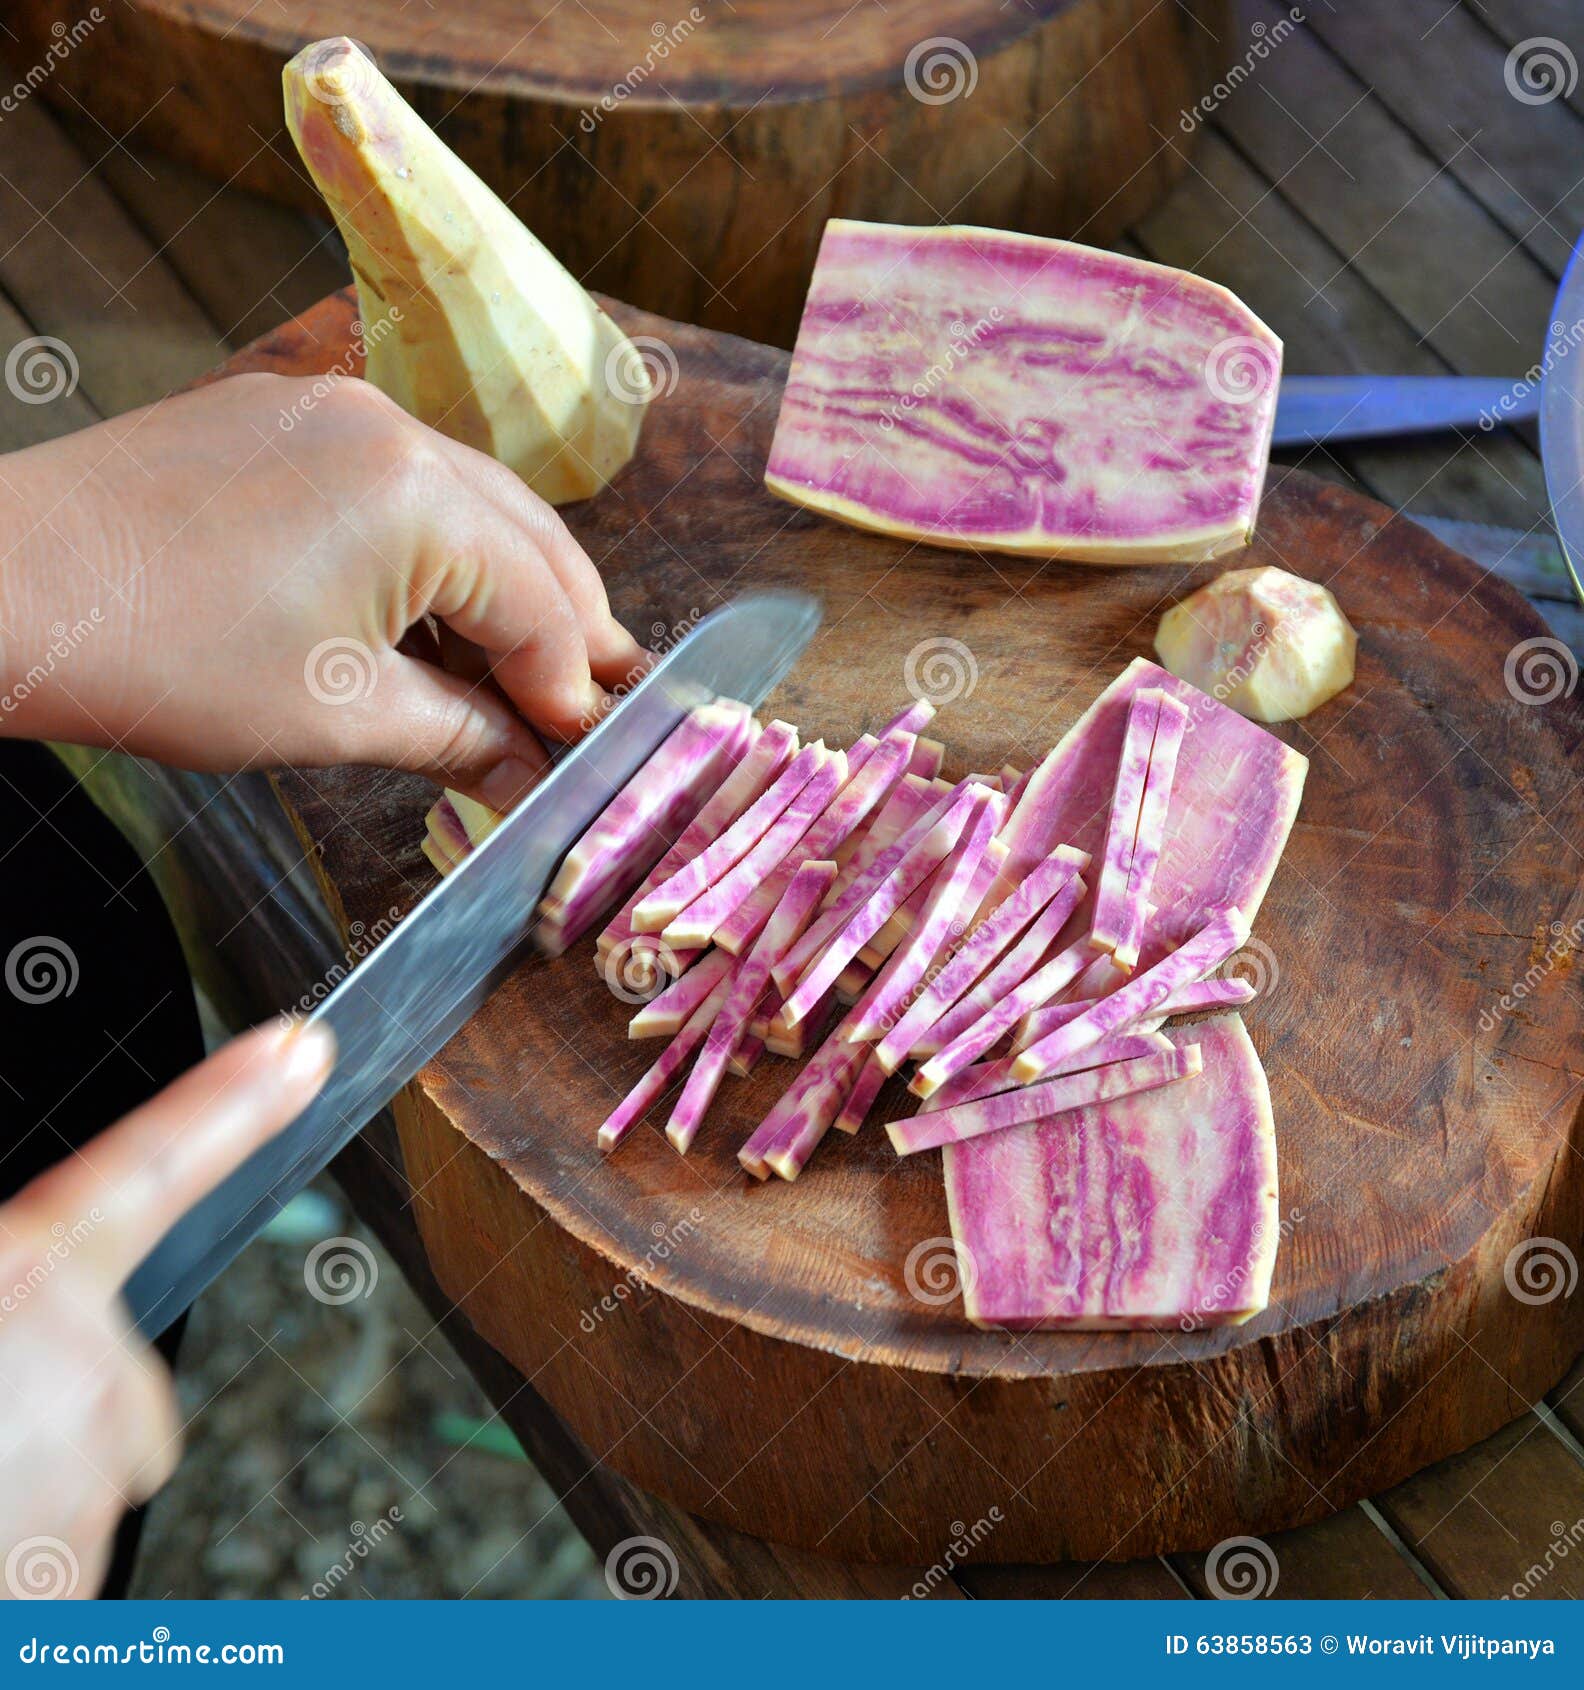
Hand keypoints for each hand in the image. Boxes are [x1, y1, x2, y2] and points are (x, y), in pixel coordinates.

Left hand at [0, 375, 650, 807]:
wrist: (2, 586)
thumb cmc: (160, 655)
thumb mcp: (336, 715)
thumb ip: (459, 737)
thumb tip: (527, 769)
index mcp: (416, 495)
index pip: (542, 601)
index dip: (571, 685)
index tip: (581, 747)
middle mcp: (389, 427)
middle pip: (528, 537)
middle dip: (562, 627)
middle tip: (586, 703)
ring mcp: (333, 410)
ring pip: (470, 504)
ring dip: (503, 588)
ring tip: (513, 672)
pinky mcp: (284, 417)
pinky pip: (400, 482)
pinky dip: (435, 551)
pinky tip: (432, 614)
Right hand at [0, 1020, 333, 1597]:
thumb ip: (16, 1262)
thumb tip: (27, 1266)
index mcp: (27, 1273)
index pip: (153, 1161)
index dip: (232, 1102)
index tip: (299, 1052)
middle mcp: (82, 1362)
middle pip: (117, 1366)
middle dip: (53, 1389)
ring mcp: (89, 1473)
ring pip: (87, 1463)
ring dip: (24, 1475)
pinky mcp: (80, 1568)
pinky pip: (68, 1547)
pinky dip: (21, 1548)